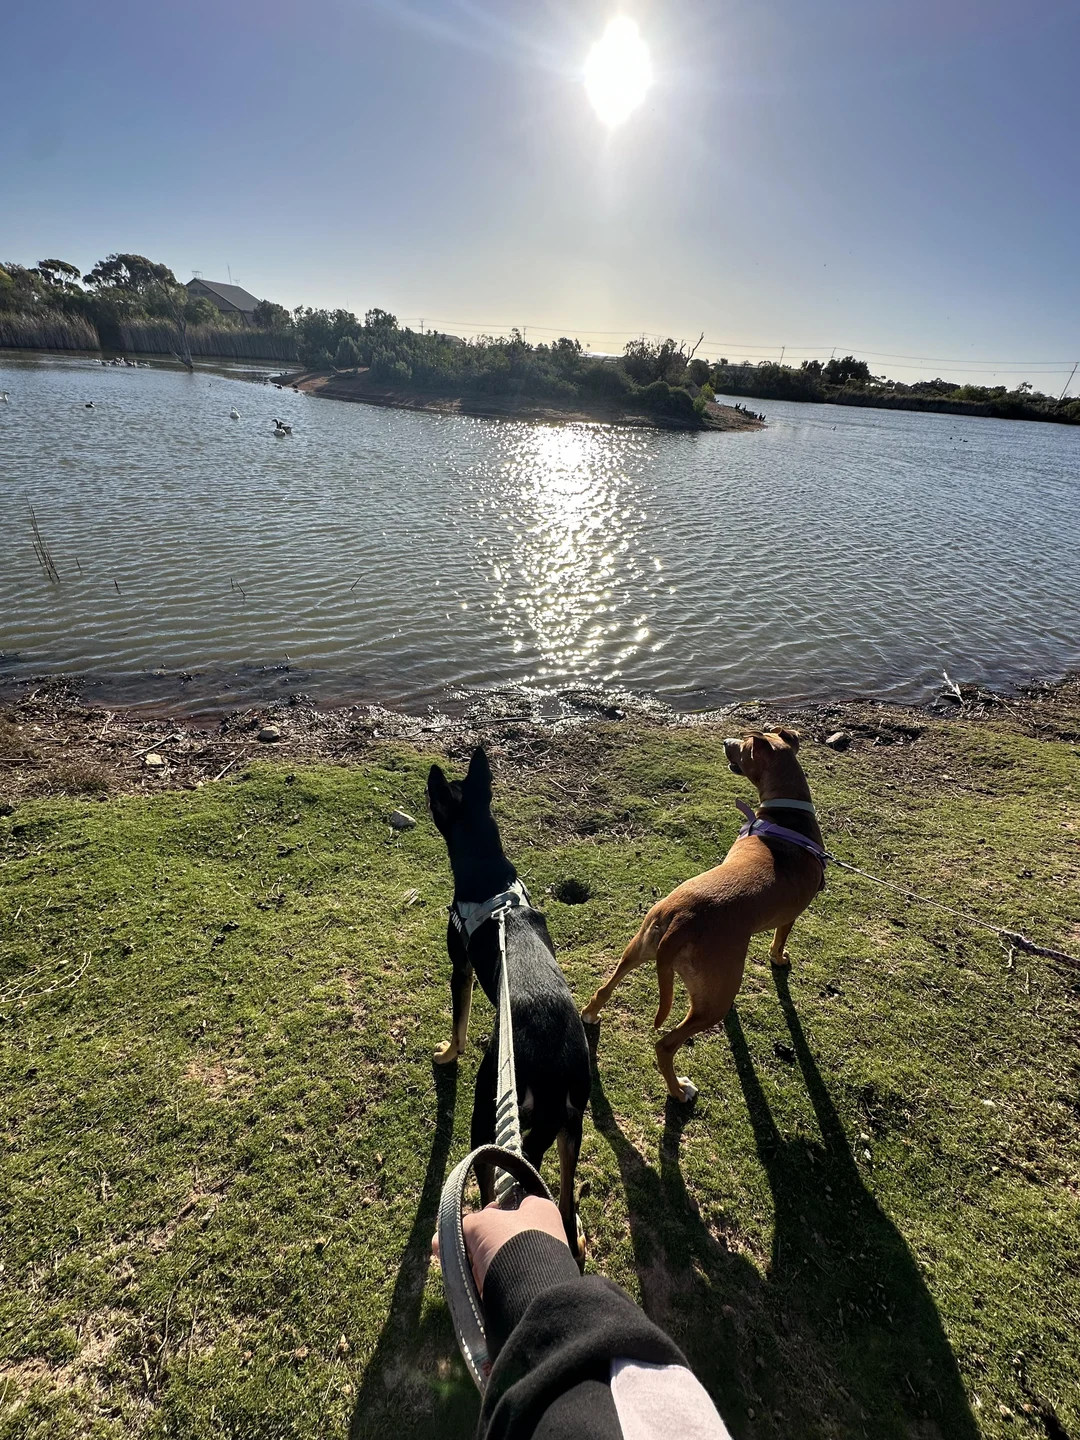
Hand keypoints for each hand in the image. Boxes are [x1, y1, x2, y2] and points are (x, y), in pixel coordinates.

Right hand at [433, 1195, 568, 1294]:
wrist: (529, 1293)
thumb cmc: (512, 1244)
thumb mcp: (482, 1224)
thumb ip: (462, 1226)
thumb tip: (438, 1240)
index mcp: (540, 1211)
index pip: (514, 1204)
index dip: (491, 1210)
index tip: (476, 1219)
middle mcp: (543, 1237)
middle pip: (502, 1235)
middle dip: (479, 1242)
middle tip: (463, 1247)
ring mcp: (536, 1266)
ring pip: (498, 1261)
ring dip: (478, 1265)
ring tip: (462, 1268)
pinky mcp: (526, 1292)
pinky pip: (499, 1283)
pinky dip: (483, 1284)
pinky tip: (470, 1285)